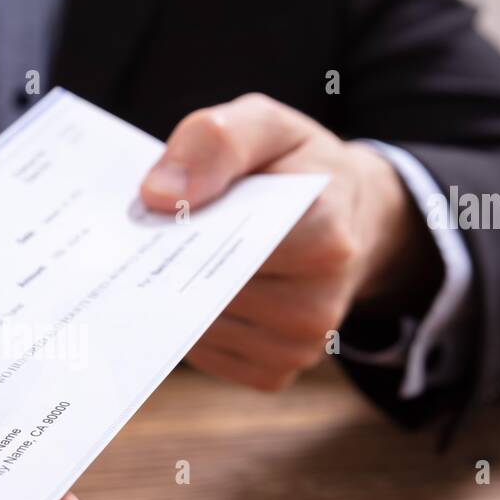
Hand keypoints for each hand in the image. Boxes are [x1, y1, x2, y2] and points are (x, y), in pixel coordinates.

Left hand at [141, 93, 439, 391]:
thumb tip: (159, 195)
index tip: (156, 210)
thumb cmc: (297, 168)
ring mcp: (297, 346)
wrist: (348, 218)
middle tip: (151, 236)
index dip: (182, 230)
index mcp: (324, 235)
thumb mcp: (265, 126)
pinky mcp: (274, 373)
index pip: (228, 246)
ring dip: (176, 297)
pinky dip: (189, 325)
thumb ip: (216, 142)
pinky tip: (196, 292)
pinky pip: (205, 356)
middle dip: (172, 265)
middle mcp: (317, 304)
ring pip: (198, 329)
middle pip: (206, 292)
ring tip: (181, 259)